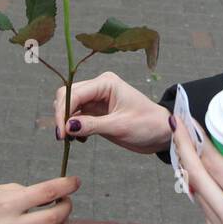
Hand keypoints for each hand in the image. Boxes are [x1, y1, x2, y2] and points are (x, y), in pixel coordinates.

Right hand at [0, 175, 79, 223]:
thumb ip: (29, 194)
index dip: (65, 185)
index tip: (75, 182)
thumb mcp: (3, 192)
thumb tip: (56, 197)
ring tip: (61, 220)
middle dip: (66, 208)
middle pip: (52, 219)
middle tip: (66, 203)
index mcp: (7, 204)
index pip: (46, 193)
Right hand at [56, 71, 171, 154]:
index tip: (61, 133)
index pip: (74, 93)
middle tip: (64, 138)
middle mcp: (99, 87)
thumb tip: (67, 127)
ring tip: (72, 140)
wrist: (161, 133)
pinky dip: (73, 127)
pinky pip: (76, 116)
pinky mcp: (96, 111)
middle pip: (67, 96)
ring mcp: (96, 99)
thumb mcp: (119, 126)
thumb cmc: (147, 124)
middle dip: (62, 116)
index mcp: (106, 83)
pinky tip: (80, 139)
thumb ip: (92, 125)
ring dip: (66, 122)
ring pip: (69, 106)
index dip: (63, 112)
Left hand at [173, 118, 222, 223]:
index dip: (195, 139)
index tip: (188, 120)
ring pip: (197, 197)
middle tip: (176, 126)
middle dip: (182, 148)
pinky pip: (207, 216)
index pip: (212, 163)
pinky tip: (208, 187)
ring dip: (190, 172)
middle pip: (195, 177)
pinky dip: (203, 196)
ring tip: (188, 151)